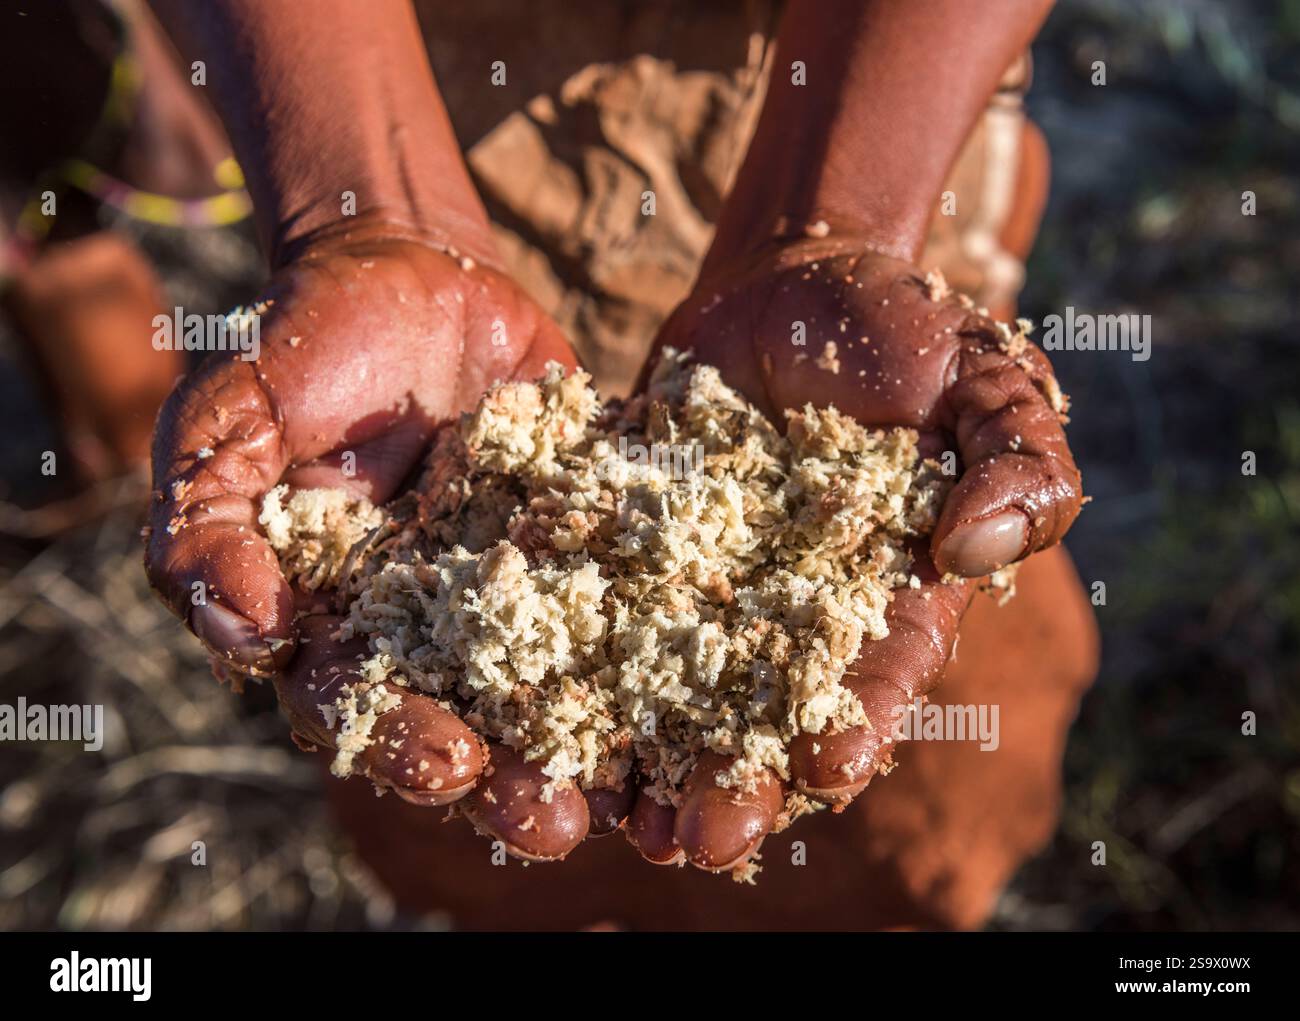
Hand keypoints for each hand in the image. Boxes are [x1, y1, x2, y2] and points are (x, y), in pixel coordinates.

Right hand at [145, 224, 615, 860]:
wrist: (410, 270)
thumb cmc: (301, 345)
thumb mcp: (230, 423)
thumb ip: (206, 525)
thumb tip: (242, 636)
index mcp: (340, 621)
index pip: (362, 707)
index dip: (399, 743)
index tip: (445, 765)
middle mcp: (432, 626)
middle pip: (469, 722)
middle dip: (508, 778)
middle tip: (551, 819)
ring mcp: (521, 590)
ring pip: (557, 687)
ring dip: (593, 745)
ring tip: (636, 794)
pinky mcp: (590, 543)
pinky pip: (632, 601)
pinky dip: (669, 649)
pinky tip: (711, 689)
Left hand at [624, 235, 1082, 869]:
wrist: (792, 281)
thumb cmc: (908, 330)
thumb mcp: (987, 378)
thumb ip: (1013, 461)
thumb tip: (975, 548)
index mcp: (886, 594)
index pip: (873, 678)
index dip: (852, 725)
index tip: (827, 765)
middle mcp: (788, 611)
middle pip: (759, 714)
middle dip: (733, 780)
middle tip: (698, 841)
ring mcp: (704, 584)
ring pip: (668, 690)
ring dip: (642, 758)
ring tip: (609, 817)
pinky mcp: (631, 542)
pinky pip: (596, 603)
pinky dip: (566, 654)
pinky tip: (529, 706)